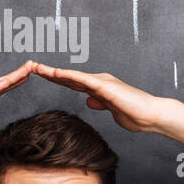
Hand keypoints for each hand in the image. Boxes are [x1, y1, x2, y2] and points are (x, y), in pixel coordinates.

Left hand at [29, 63, 170, 132]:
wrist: (152, 116)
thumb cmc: (136, 115)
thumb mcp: (112, 111)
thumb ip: (101, 104)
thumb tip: (89, 101)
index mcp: (99, 89)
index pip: (73, 84)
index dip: (56, 80)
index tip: (41, 77)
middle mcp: (99, 82)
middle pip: (68, 78)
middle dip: (49, 74)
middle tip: (31, 67)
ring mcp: (101, 82)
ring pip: (72, 76)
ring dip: (53, 72)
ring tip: (36, 67)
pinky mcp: (105, 86)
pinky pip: (82, 80)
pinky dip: (67, 76)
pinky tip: (54, 73)